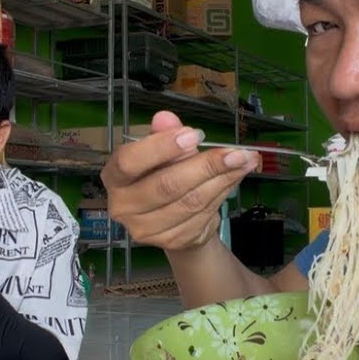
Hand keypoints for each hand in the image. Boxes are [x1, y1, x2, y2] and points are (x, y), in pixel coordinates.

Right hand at [100, 111, 259, 251]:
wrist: (171, 219)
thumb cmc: (162, 175)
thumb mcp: (162, 150)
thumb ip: (163, 134)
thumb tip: (166, 118)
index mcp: (114, 177)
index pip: (129, 162)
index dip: (161, 148)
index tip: (193, 135)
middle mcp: (122, 206)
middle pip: (166, 185)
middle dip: (205, 165)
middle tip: (235, 153)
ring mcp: (145, 229)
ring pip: (190, 201)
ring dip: (222, 179)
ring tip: (244, 161)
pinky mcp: (169, 241)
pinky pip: (202, 216)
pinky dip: (223, 194)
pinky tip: (234, 179)